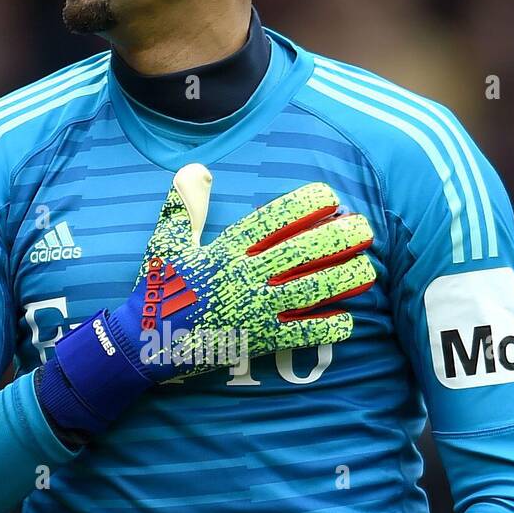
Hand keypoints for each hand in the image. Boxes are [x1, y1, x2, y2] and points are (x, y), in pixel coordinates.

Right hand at [37, 165, 375, 436]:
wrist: (146, 343)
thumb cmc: (157, 289)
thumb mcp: (166, 243)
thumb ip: (184, 204)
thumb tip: (198, 169)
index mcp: (223, 250)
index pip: (270, 221)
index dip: (303, 206)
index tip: (329, 196)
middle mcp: (242, 277)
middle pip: (299, 253)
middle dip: (336, 239)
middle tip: (364, 228)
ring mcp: (252, 310)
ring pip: (309, 290)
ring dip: (342, 280)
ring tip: (367, 269)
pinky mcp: (257, 341)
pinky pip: (300, 333)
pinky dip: (326, 327)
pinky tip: (348, 318)